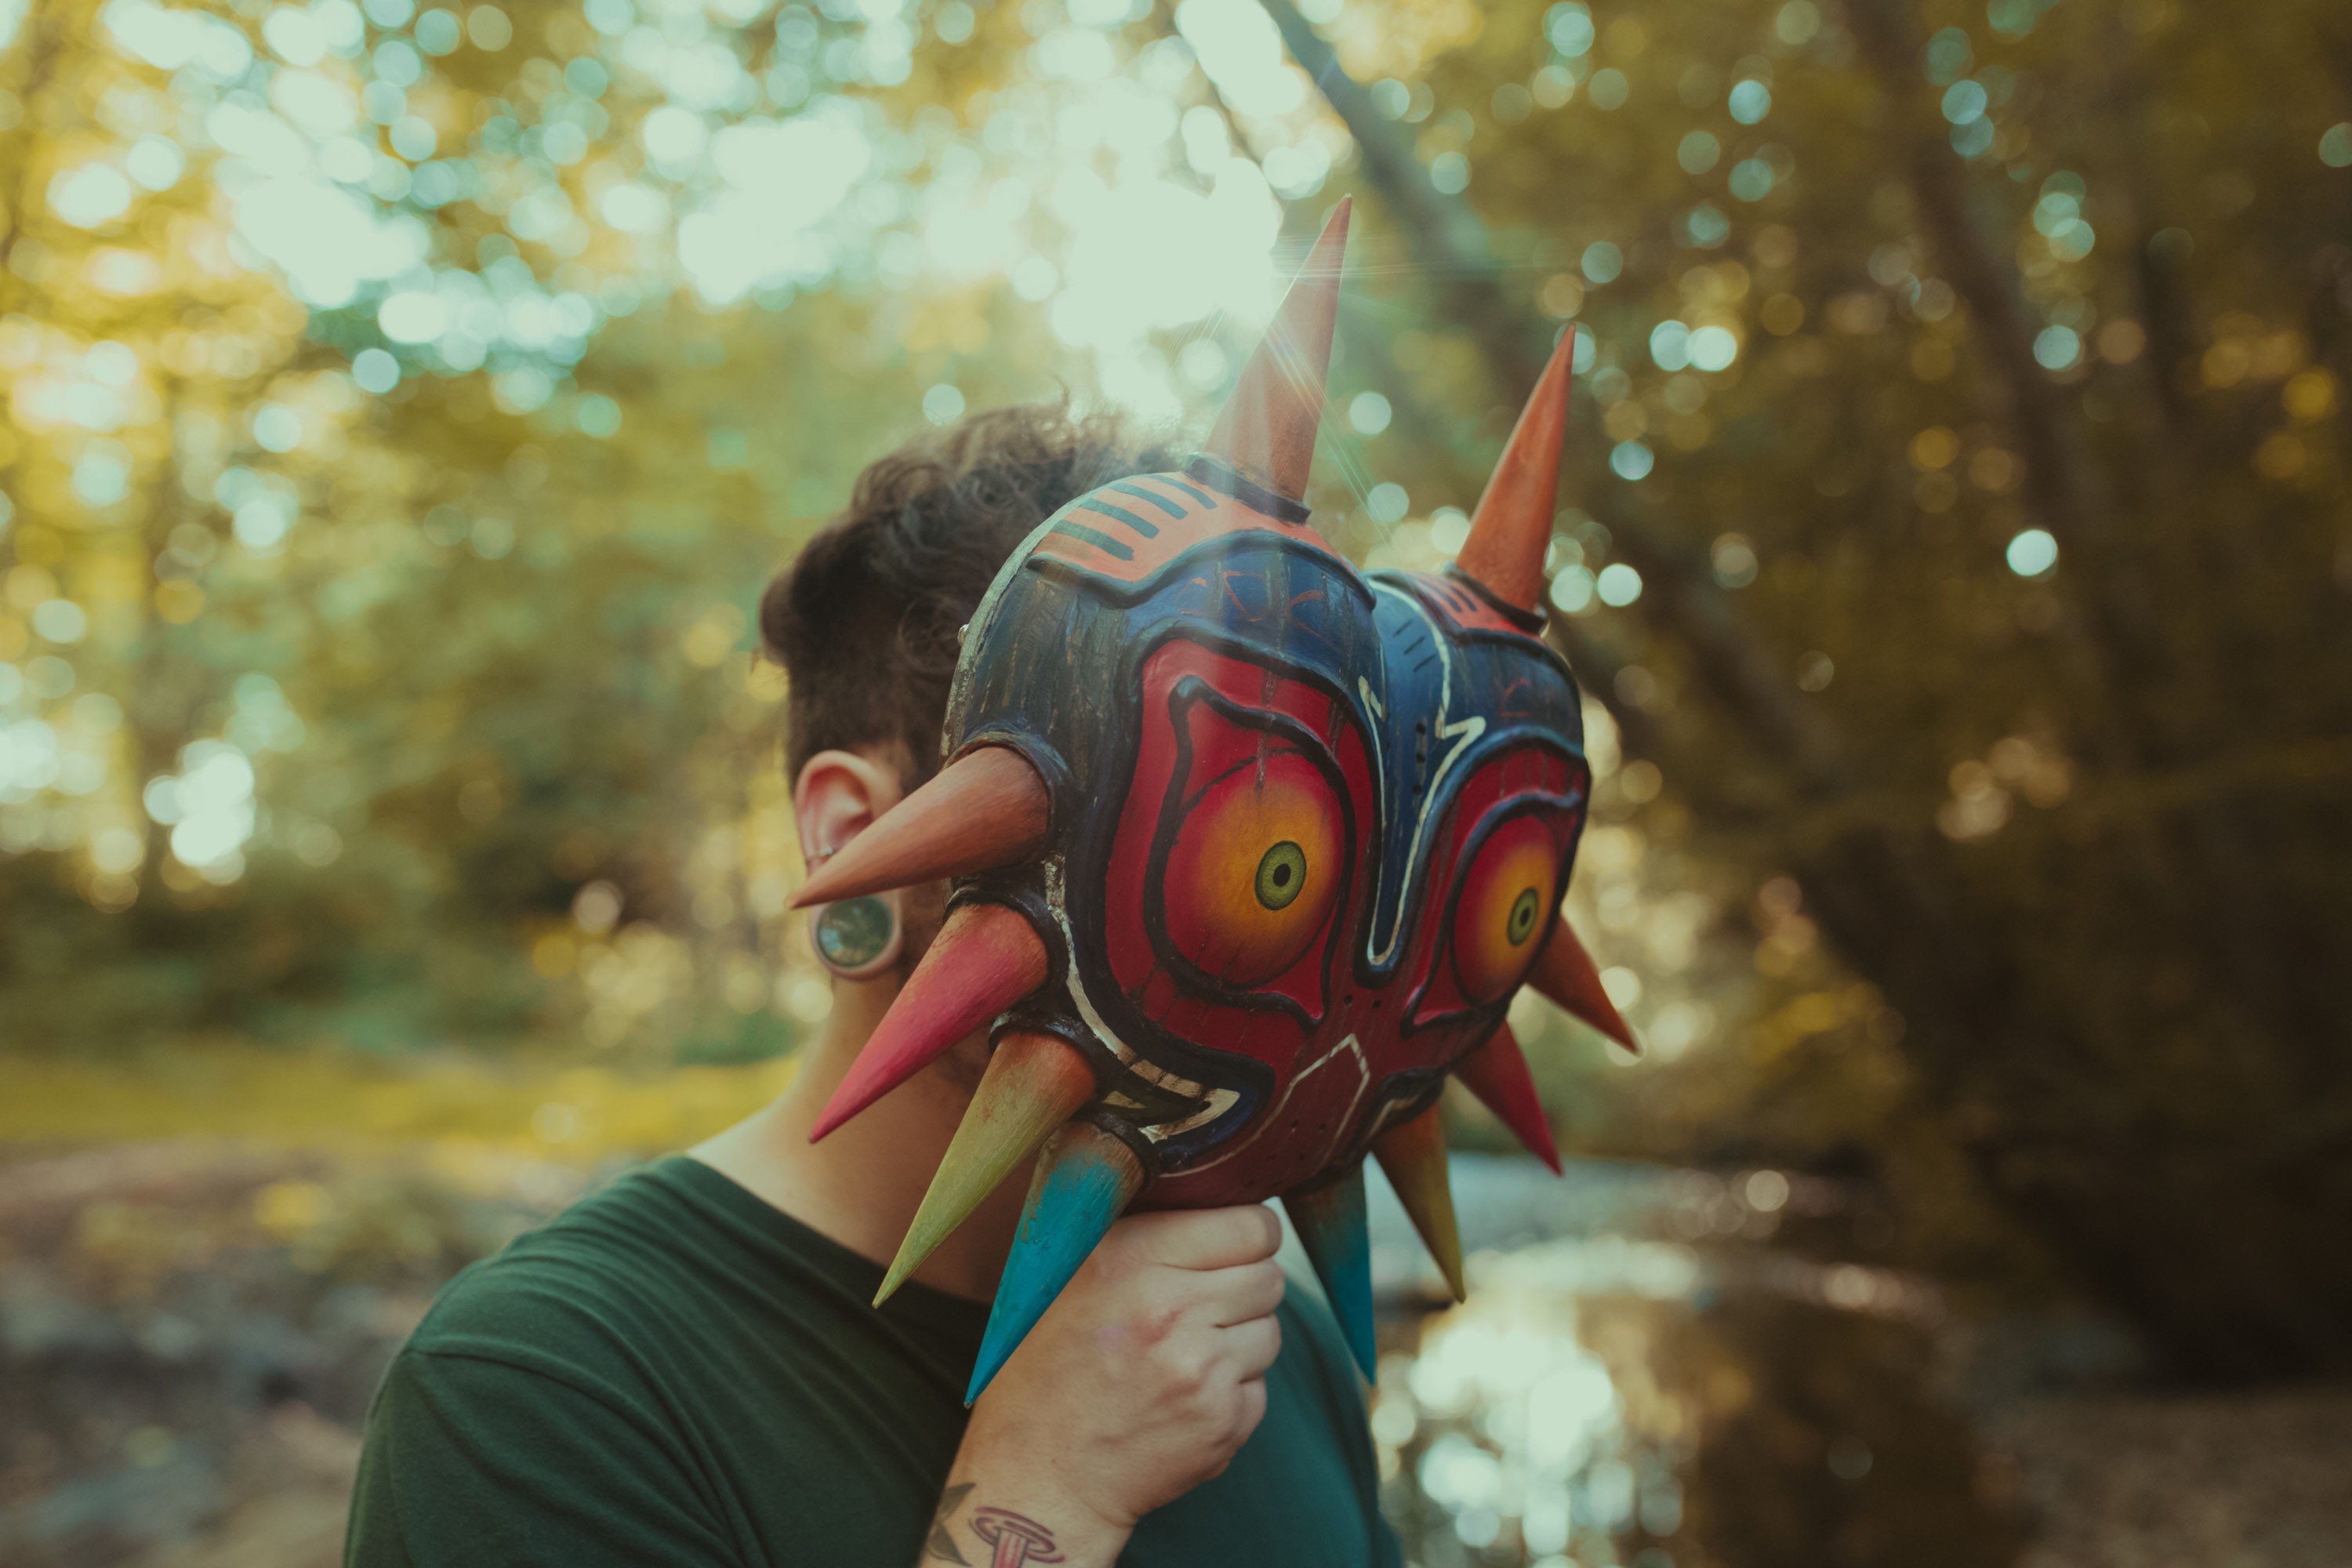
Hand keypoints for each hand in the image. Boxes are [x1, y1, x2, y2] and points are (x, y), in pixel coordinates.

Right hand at [921, 1205, 1285, 1566]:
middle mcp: (1169, 1309)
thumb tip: (1217, 1198)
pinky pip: (1261, 1387)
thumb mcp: (1069, 1277)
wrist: (1038, 1477)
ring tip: (1183, 1356)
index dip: (1247, 1235)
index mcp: (1130, 1257)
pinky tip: (1181, 1401)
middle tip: (1201, 1307)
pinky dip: (1231, 1393)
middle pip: (1270, 1275)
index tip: (1232, 1247)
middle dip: (1245, 1288)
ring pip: (1271, 1331)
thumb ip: (1142, 1234)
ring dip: (1240, 1341)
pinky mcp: (1222, 1423)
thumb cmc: (1046, 1370)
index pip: (1251, 1224)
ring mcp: (1200, 1370)